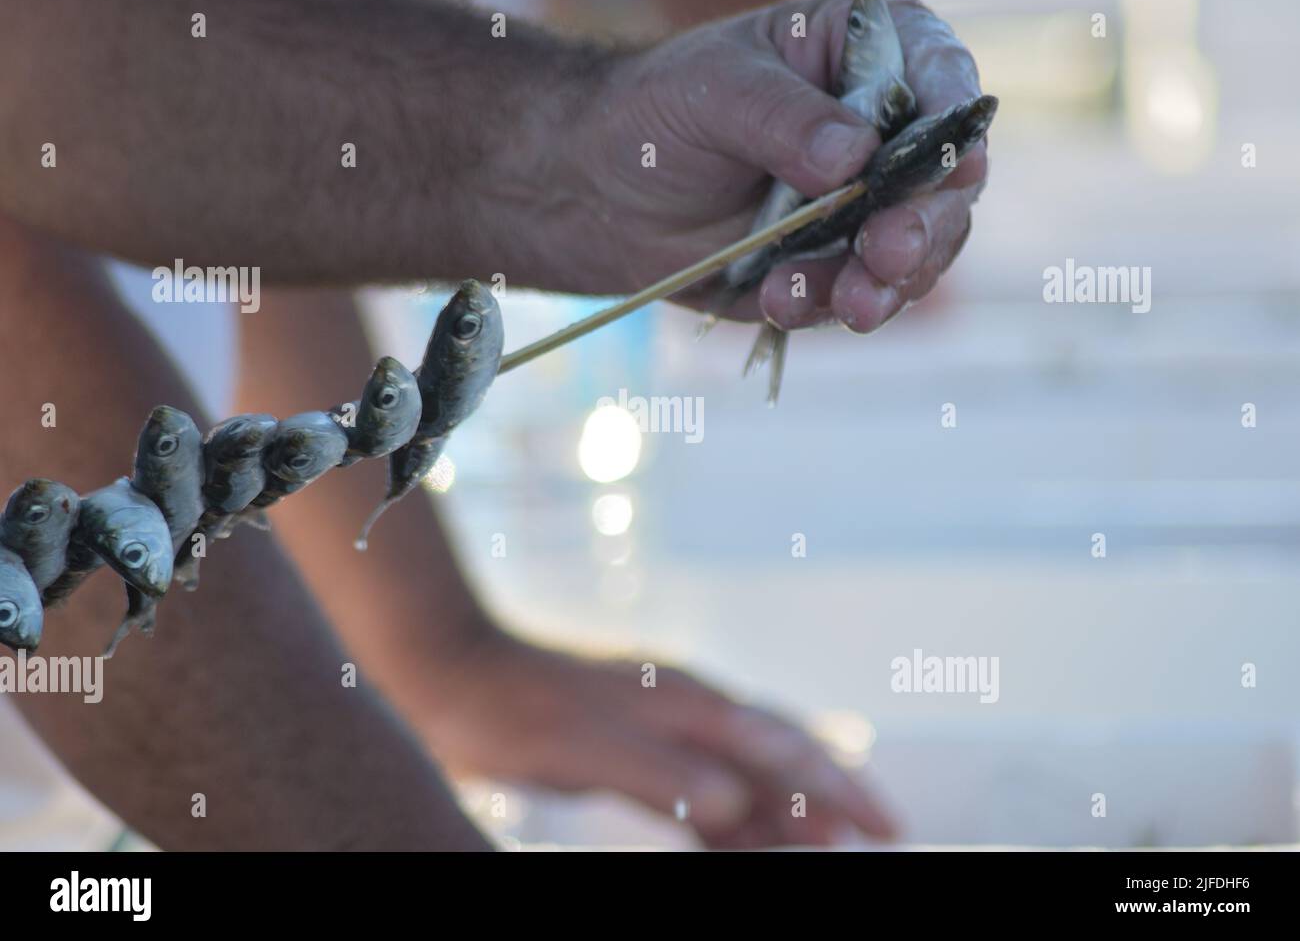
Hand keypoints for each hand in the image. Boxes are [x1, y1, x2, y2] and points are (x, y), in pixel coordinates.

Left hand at [424, 629, 895, 847]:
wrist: (455, 675)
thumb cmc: (517, 711)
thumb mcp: (590, 748)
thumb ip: (668, 774)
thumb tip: (739, 805)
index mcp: (690, 703)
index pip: (788, 746)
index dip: (841, 788)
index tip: (888, 828)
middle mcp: (688, 710)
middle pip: (780, 757)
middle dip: (829, 800)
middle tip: (872, 845)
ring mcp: (662, 727)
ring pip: (744, 777)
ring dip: (782, 818)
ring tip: (818, 858)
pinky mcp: (634, 750)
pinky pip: (701, 793)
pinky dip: (729, 825)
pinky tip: (737, 849)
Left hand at [555, 0, 986, 333]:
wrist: (602, 194)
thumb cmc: (659, 115)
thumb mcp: (715, 93)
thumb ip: (783, 120)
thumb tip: (855, 158)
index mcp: (871, 55)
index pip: (940, 76)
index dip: (953, 120)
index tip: (947, 162)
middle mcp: (887, 133)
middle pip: (946, 181)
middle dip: (922, 225)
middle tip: (887, 255)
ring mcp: (867, 207)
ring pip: (916, 250)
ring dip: (887, 282)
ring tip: (850, 306)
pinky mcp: (836, 268)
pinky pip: (859, 294)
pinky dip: (829, 306)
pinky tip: (781, 301)